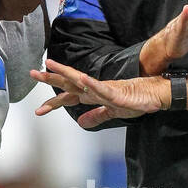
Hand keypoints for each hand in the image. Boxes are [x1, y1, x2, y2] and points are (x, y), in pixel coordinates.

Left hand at [30, 59, 166, 129]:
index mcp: (94, 94)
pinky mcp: (117, 93)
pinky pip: (102, 88)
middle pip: (70, 83)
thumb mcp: (111, 113)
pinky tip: (81, 79)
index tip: (38, 110)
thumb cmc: (136, 101)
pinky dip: (91, 83)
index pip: (70, 96)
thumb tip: (80, 122)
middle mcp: (96, 89)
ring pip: (81, 80)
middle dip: (51, 78)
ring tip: (51, 65)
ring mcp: (105, 89)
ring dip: (66, 73)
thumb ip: (95, 116)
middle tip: (32, 73)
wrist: (154, 96)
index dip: (53, 102)